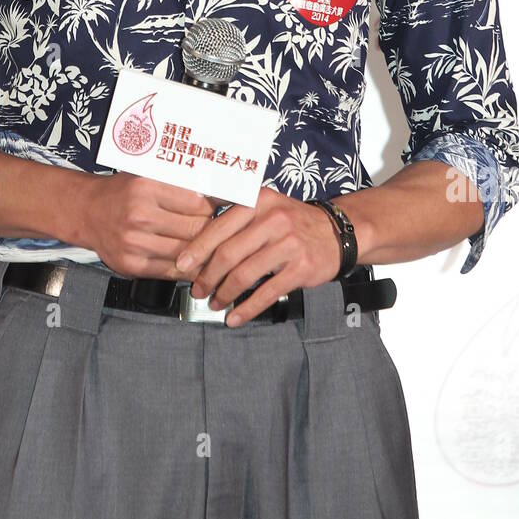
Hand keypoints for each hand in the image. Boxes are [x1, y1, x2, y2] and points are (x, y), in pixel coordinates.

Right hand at [79, 171, 215, 277]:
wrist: (87, 212)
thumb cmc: (121, 193)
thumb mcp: (149, 176)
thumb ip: (180, 184)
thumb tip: (217, 193)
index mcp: (147, 188)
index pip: (198, 204)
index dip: (214, 208)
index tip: (221, 209)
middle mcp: (140, 215)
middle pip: (195, 229)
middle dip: (211, 230)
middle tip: (218, 228)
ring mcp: (135, 243)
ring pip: (186, 253)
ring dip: (201, 251)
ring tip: (209, 245)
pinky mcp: (132, 265)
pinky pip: (171, 272)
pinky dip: (187, 269)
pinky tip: (194, 262)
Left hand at [174, 185, 341, 326]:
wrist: (337, 231)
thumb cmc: (292, 221)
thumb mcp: (265, 205)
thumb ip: (234, 217)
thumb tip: (195, 242)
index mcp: (257, 200)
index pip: (219, 226)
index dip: (197, 249)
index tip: (181, 266)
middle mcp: (273, 218)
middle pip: (228, 253)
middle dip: (207, 276)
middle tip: (197, 290)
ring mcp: (289, 243)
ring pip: (245, 275)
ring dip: (224, 294)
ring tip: (215, 304)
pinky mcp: (302, 268)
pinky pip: (267, 292)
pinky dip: (247, 309)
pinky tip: (235, 317)